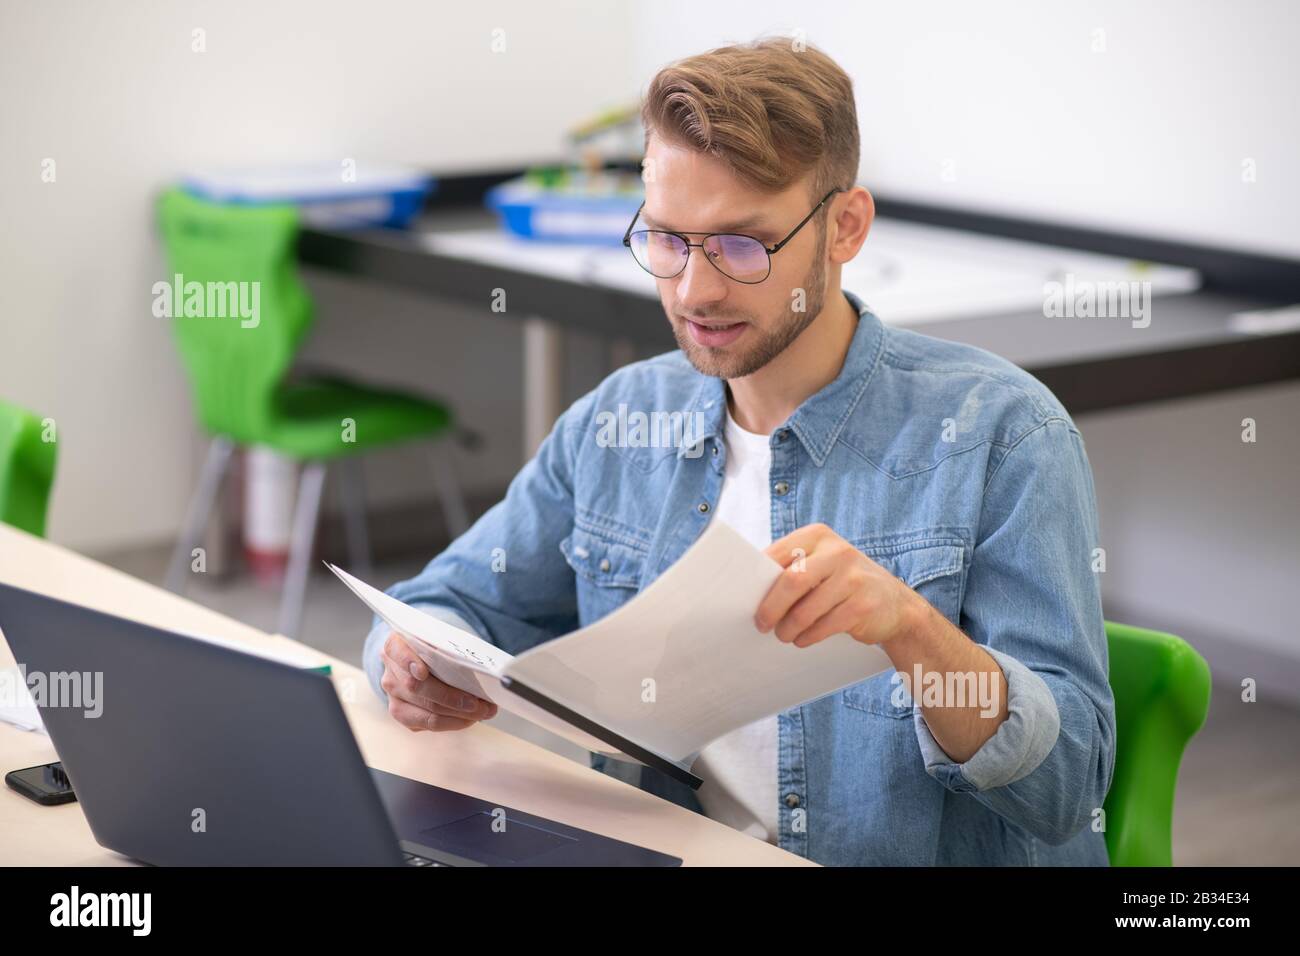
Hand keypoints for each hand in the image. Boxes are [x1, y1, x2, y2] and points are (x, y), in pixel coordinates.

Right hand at [379, 632, 497, 731]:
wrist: (425, 657)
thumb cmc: (437, 646)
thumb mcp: (440, 638)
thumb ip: (448, 647)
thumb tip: (476, 668)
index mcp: (395, 644)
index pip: (396, 650)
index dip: (408, 661)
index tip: (422, 673)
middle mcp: (390, 672)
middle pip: (416, 688)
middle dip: (451, 698)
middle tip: (479, 702)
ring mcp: (393, 695)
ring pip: (425, 711)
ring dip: (458, 715)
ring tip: (482, 712)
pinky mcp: (402, 714)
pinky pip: (428, 724)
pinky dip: (453, 722)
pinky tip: (470, 718)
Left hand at [754, 523, 925, 648]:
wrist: (896, 604)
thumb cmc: (844, 584)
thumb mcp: (821, 564)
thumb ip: (792, 568)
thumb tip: (750, 588)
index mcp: (818, 536)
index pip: (778, 554)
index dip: (758, 579)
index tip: (746, 599)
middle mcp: (838, 551)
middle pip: (791, 581)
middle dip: (771, 608)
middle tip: (762, 624)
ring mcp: (854, 578)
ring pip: (805, 610)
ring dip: (788, 629)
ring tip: (784, 635)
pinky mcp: (863, 605)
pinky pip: (823, 627)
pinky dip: (807, 637)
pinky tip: (803, 639)